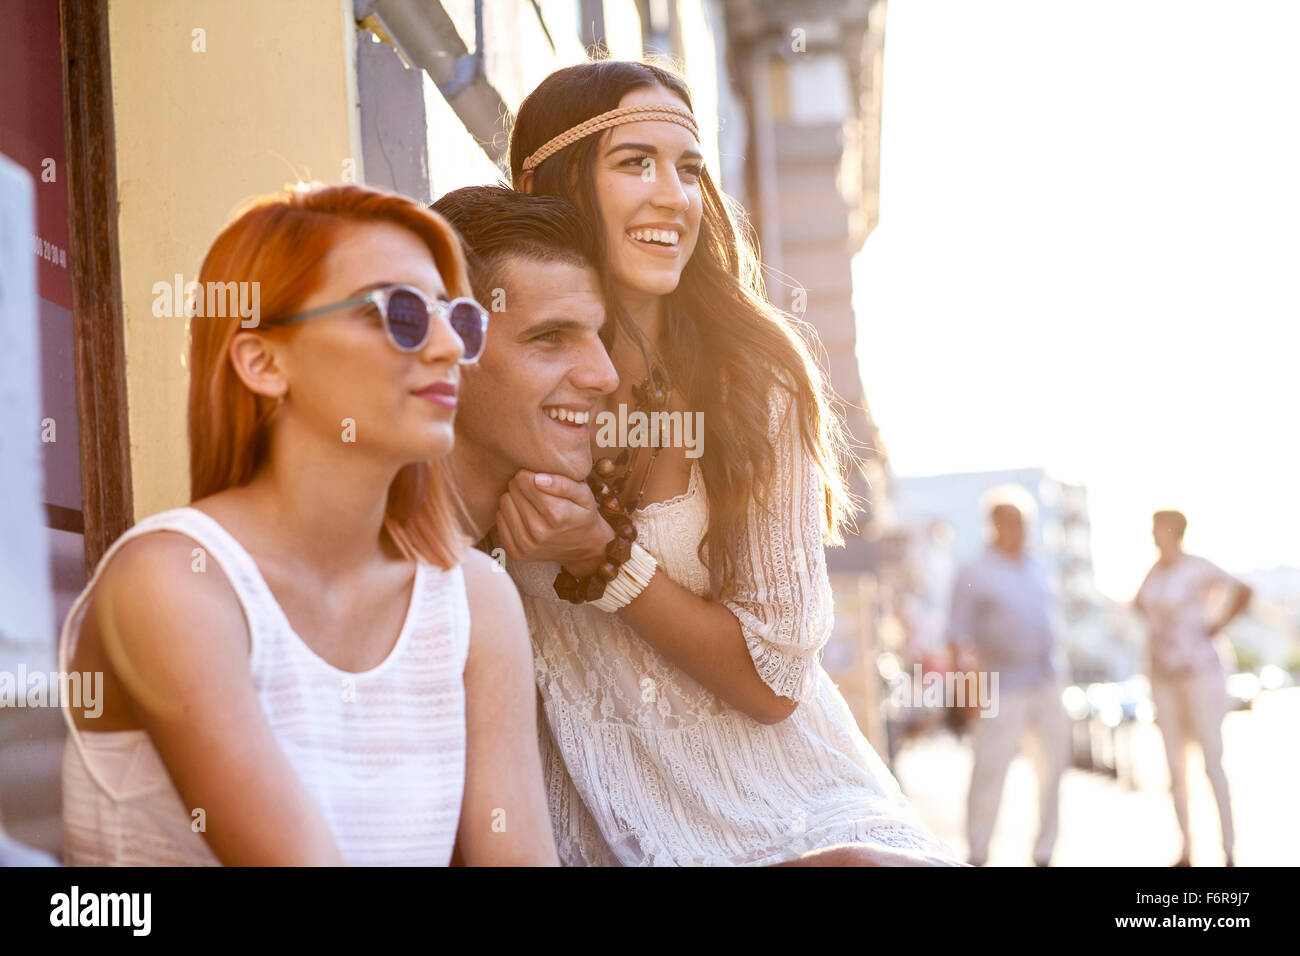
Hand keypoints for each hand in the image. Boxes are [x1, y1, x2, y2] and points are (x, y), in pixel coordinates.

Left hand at [495, 470, 613, 577]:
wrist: (583, 548)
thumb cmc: (582, 515)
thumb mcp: (584, 495)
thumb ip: (563, 483)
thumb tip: (537, 478)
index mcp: (557, 515)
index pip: (526, 481)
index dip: (529, 474)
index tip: (536, 477)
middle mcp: (539, 532)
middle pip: (513, 491)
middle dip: (521, 485)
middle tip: (533, 489)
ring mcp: (526, 545)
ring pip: (504, 504)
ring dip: (514, 498)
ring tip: (529, 502)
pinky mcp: (516, 553)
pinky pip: (499, 521)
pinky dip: (508, 514)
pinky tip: (523, 515)